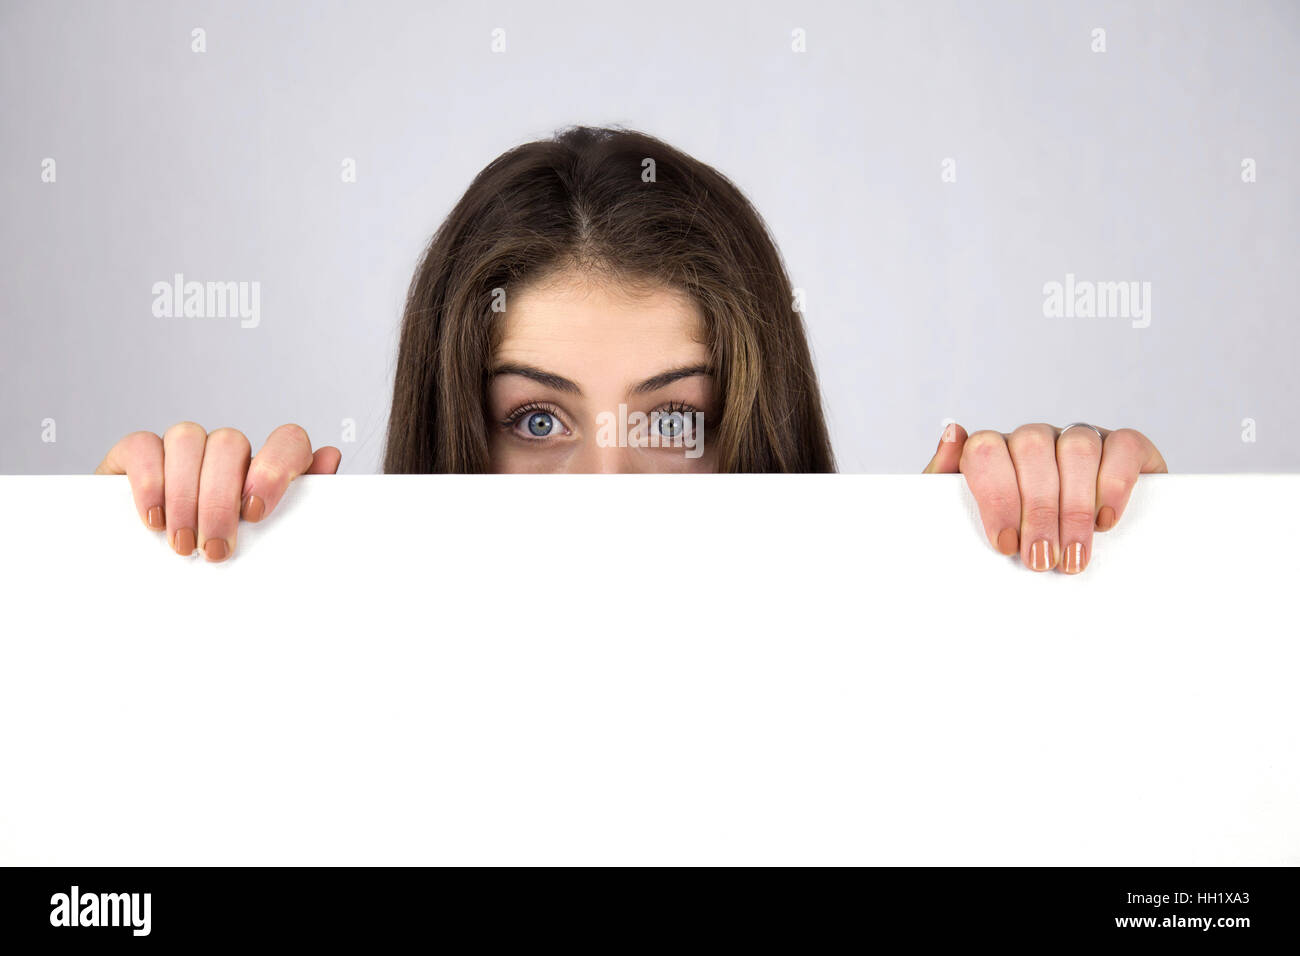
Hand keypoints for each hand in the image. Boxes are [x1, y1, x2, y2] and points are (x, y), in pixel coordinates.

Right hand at [95, 423, 341, 560]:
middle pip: (231, 443)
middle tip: (213, 549)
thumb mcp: (267, 542)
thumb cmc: (223, 556)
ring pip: (189, 438)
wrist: (156, 579)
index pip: (287, 440)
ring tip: (182, 543)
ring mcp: (182, 448)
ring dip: (185, 495)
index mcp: (265, 467)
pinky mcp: (137, 453)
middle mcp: (227, 451)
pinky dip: (150, 481)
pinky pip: (144, 445)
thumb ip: (301, 503)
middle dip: (220, 500)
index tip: (256, 513)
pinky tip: (153, 518)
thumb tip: (330, 456)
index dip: (275, 468)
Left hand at [923, 423, 1166, 572]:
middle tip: (1040, 560)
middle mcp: (1037, 440)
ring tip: (1073, 555)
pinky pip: (1122, 446)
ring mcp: (1081, 438)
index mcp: (997, 452)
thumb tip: (953, 432)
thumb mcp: (966, 520)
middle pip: (1031, 448)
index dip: (996, 497)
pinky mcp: (1126, 448)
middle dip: (1036, 511)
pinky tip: (1105, 521)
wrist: (1078, 568)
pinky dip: (1114, 484)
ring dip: (1074, 507)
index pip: (986, 449)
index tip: (1005, 545)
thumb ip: (946, 478)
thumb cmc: (1012, 541)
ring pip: (1077, 447)